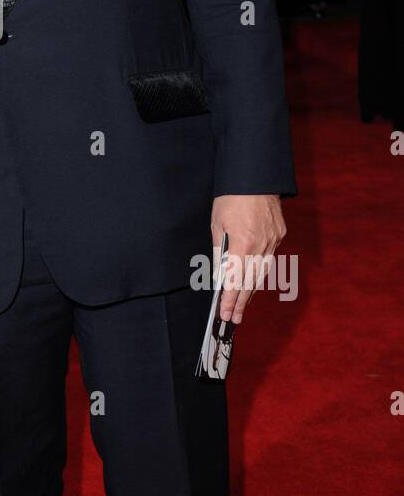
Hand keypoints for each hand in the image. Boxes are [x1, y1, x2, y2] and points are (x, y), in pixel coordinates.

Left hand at [210, 194, 285, 323]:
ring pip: (261, 274)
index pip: (235, 280)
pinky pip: (268, 261)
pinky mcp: (279, 235)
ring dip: (250, 292)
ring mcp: (273, 241)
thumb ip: (220, 252)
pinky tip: (253, 284)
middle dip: (240, 303)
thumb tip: (219, 274)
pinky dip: (260, 275)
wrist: (256, 176)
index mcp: (243, 244)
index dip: (229, 299)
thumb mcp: (217, 224)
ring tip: (241, 307)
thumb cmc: (232, 198)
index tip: (224, 313)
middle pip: (250, 282)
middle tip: (232, 319)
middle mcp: (261, 246)